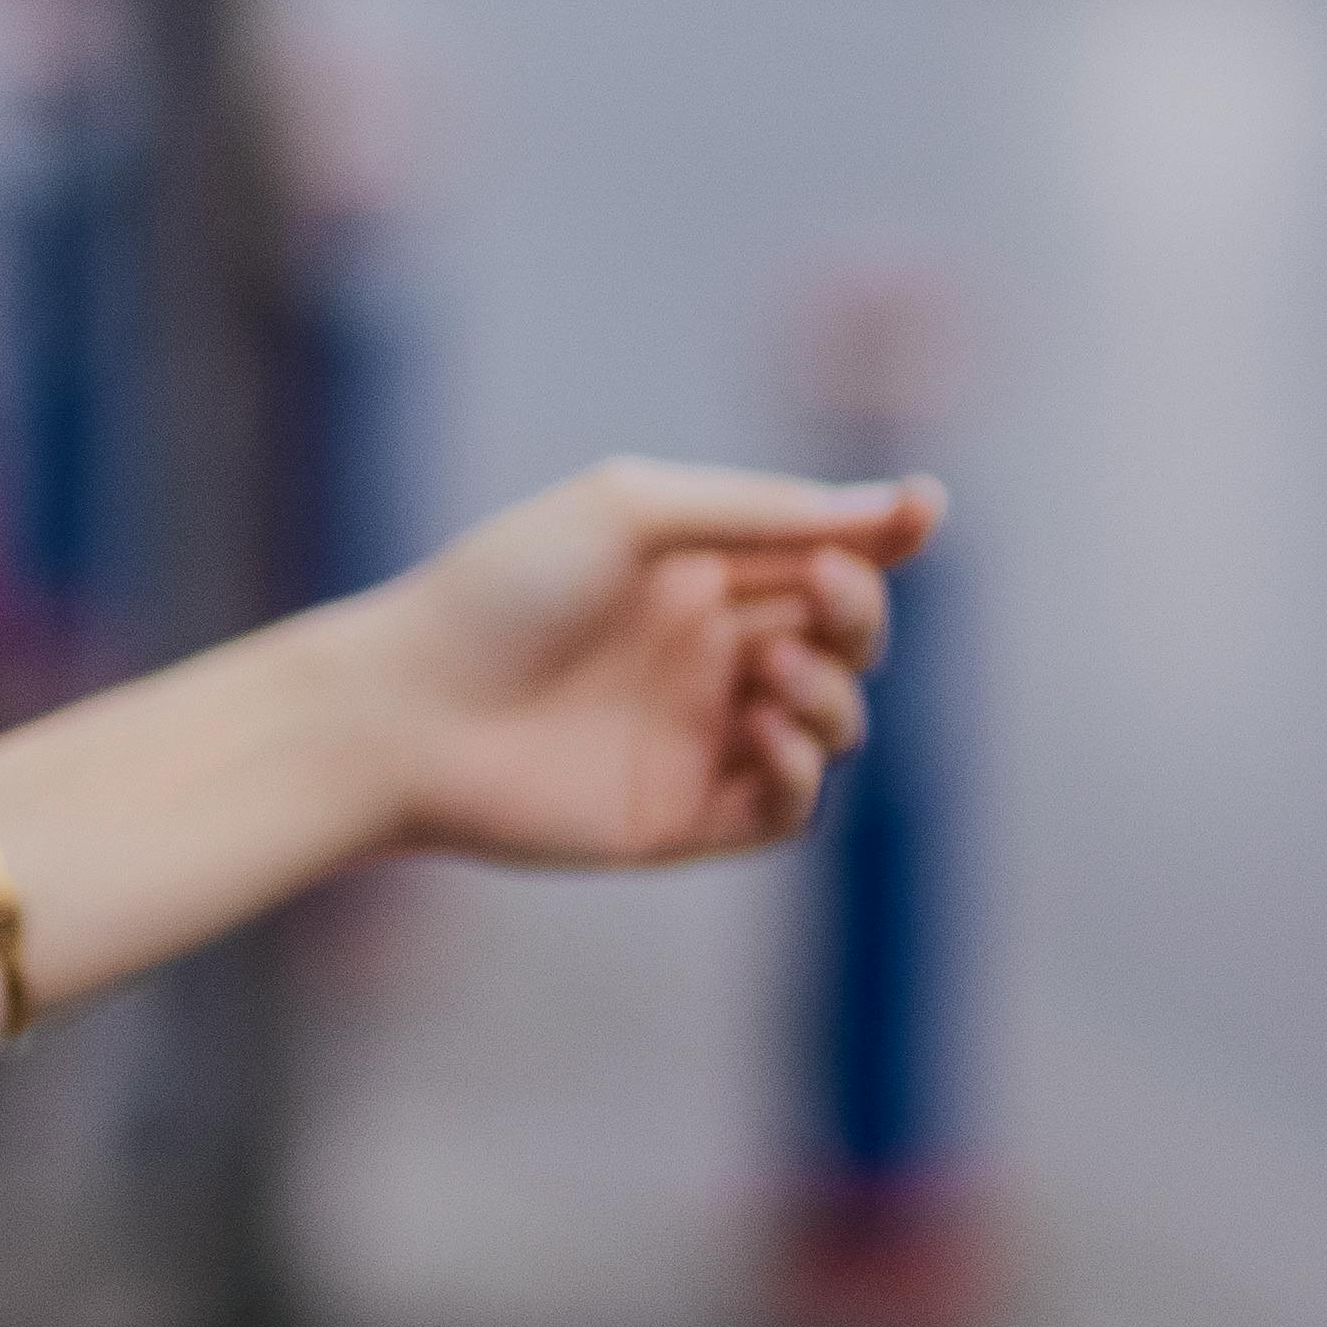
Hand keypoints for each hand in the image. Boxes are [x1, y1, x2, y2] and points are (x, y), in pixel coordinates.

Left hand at [357, 457, 935, 875]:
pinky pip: (788, 807)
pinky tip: (759, 731)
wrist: (400, 710)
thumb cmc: (499, 592)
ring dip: (832, 695)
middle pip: (845, 638)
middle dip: (858, 614)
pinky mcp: (683, 818)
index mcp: (697, 571)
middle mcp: (708, 652)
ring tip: (769, 675)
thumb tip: (896, 507)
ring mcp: (700, 737)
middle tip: (821, 595)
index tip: (925, 512)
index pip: (826, 553)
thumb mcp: (632, 512)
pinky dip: (800, 770)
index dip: (887, 534)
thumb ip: (760, 512)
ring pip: (833, 724)